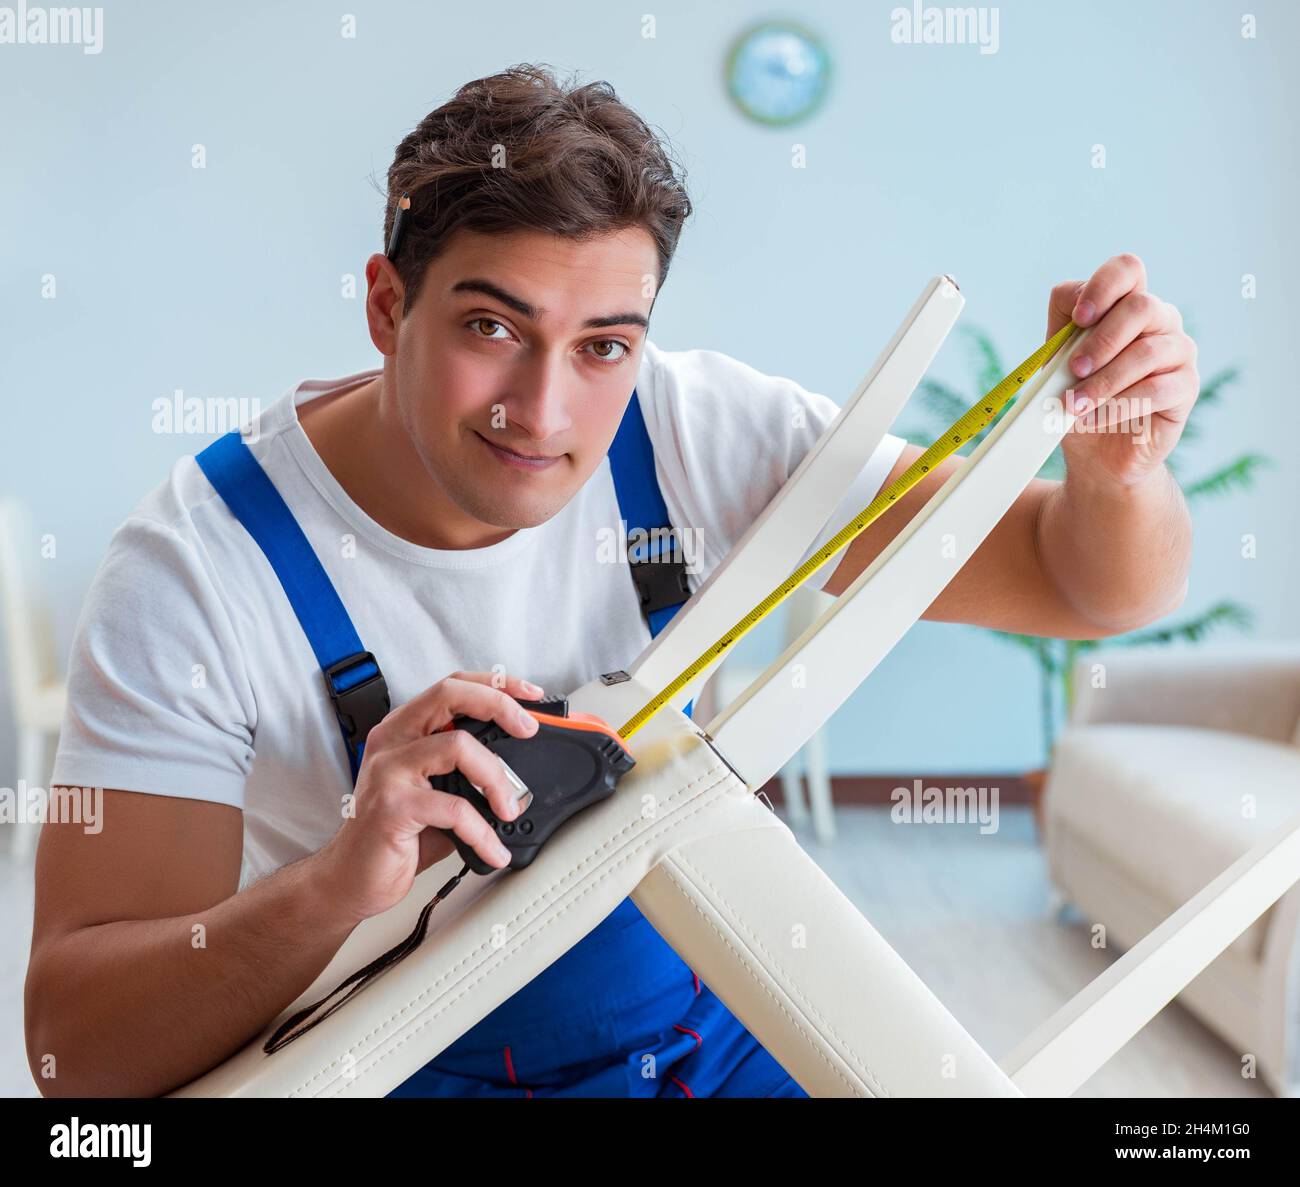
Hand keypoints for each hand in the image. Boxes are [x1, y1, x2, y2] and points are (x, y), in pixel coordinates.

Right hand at [314, 670, 545, 924]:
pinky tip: (493, 850)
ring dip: (497, 779)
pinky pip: (454, 808)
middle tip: (528, 730)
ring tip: (510, 810)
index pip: (451, 686)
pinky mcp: (392, 808)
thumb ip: (468, 773)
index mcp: (403, 730)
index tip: (531, 695)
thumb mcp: (437, 792)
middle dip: (498, 705)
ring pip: (458, 747)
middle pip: (449, 695)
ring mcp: (388, 772)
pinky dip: (482, 831)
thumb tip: (522, 772)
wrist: (350, 880)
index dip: (495, 684)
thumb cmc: (396, 835)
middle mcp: (391, 742)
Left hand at [1047, 253, 1198, 486]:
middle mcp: (1160, 321)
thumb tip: (1075, 311)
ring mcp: (1179, 352)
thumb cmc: (1077, 398)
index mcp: (1127, 305)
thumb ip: (1064, 333)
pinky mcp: (1186, 387)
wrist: (1095, 451)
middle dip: (1101, 341)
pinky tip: (1094, 419)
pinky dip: (1118, 406)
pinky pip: (1157, 389)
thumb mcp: (1057, 364)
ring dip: (1104, 381)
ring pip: (1147, 352)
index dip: (1103, 286)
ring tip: (1074, 406)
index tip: (1079, 318)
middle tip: (1073, 370)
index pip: (1127, 270)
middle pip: (1141, 306)